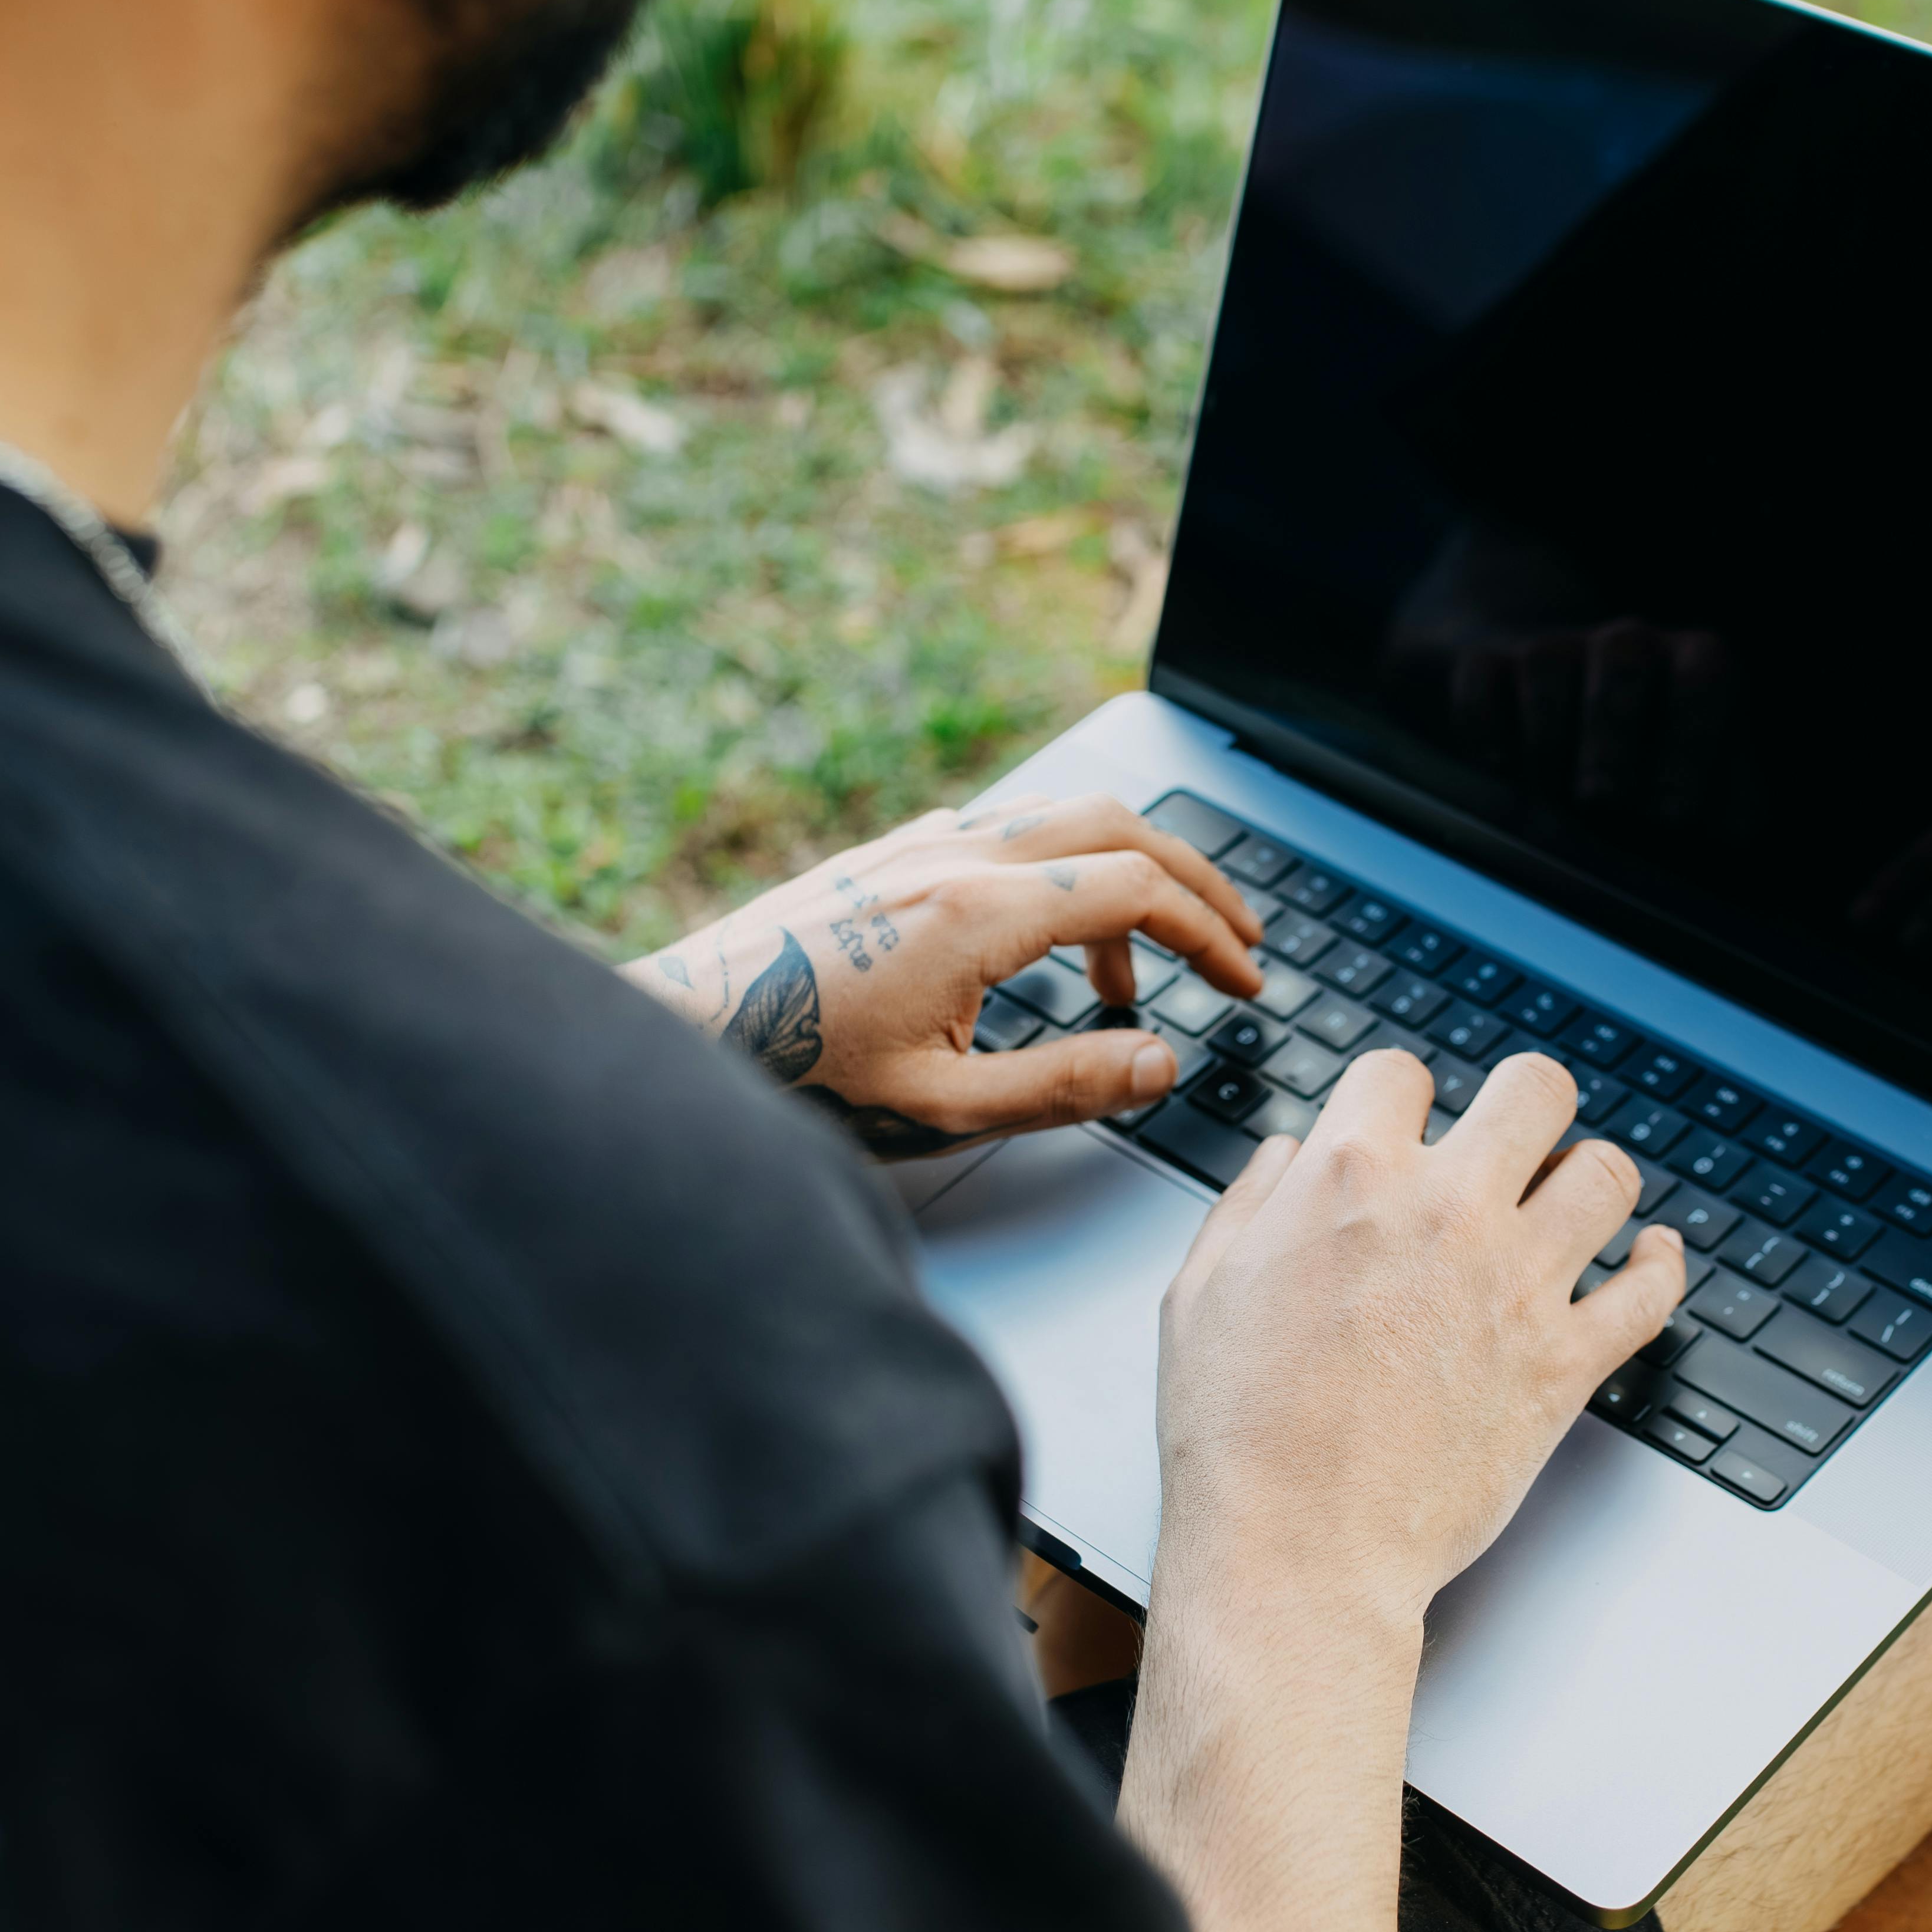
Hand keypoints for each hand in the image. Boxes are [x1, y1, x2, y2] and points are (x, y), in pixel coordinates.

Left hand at [624, 793, 1265, 1156]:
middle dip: (1195, 882)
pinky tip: (1044, 949)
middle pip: (1118, 826)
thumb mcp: (940, 1109)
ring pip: (1062, 822)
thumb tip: (1162, 1063)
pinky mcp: (890, 856)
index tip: (1250, 981)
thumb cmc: (796, 1075)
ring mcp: (920, 846)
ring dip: (1124, 881)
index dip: (1213, 934)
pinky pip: (1006, 834)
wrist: (682, 1028)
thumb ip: (1063, 1087)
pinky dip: (1059, 876)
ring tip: (1135, 983)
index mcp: (980, 912)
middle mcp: (956, 857)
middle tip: (1239, 941)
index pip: (1138, 892)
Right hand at [1156, 1049, 1687, 1624]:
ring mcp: (1518, 1283)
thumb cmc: (1238, 1437)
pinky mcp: (1566, 1362)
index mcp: (1349, 1178)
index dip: (1400, 1097)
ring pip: (1607, 1174)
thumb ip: (1249, 1205)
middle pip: (1534, 1089)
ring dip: (1590, 1177)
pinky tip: (1651, 1256)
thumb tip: (1287, 1156)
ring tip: (1572, 1198)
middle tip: (1513, 1134)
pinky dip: (1662, 1266)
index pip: (1402, 1072)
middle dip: (1524, 1103)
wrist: (1296, 1551)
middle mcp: (1447, 1210)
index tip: (1404, 1125)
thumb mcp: (1198, 1294)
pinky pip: (1651, 1290)